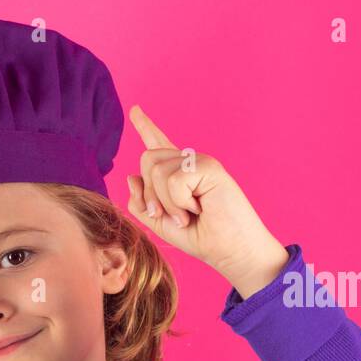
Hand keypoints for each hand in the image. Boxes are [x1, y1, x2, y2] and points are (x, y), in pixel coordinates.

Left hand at [125, 105, 289, 298]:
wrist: (229, 250)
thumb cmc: (200, 237)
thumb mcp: (160, 223)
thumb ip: (142, 203)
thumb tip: (131, 177)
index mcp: (177, 173)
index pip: (159, 145)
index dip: (146, 127)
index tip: (135, 110)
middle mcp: (188, 163)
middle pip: (147, 160)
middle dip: (151, 194)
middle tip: (174, 217)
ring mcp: (200, 162)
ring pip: (156, 170)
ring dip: (167, 203)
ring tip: (189, 215)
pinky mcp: (209, 166)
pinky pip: (174, 180)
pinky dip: (179, 202)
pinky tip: (198, 209)